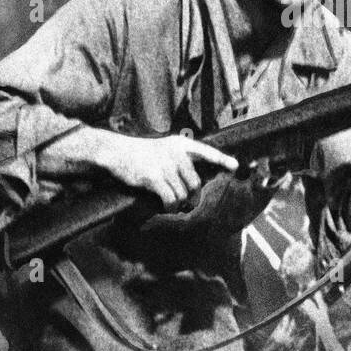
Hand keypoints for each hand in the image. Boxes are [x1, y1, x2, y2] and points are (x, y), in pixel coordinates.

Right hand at [94, 132, 238, 208]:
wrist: (116, 151)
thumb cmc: (137, 152)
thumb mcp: (161, 147)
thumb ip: (178, 158)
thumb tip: (192, 182)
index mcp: (180, 143)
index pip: (206, 151)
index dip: (221, 159)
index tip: (235, 166)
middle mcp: (176, 153)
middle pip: (195, 182)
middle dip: (190, 195)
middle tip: (182, 200)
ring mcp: (165, 165)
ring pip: (182, 193)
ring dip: (177, 202)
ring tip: (169, 202)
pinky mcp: (154, 178)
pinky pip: (170, 198)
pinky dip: (169, 206)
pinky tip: (165, 207)